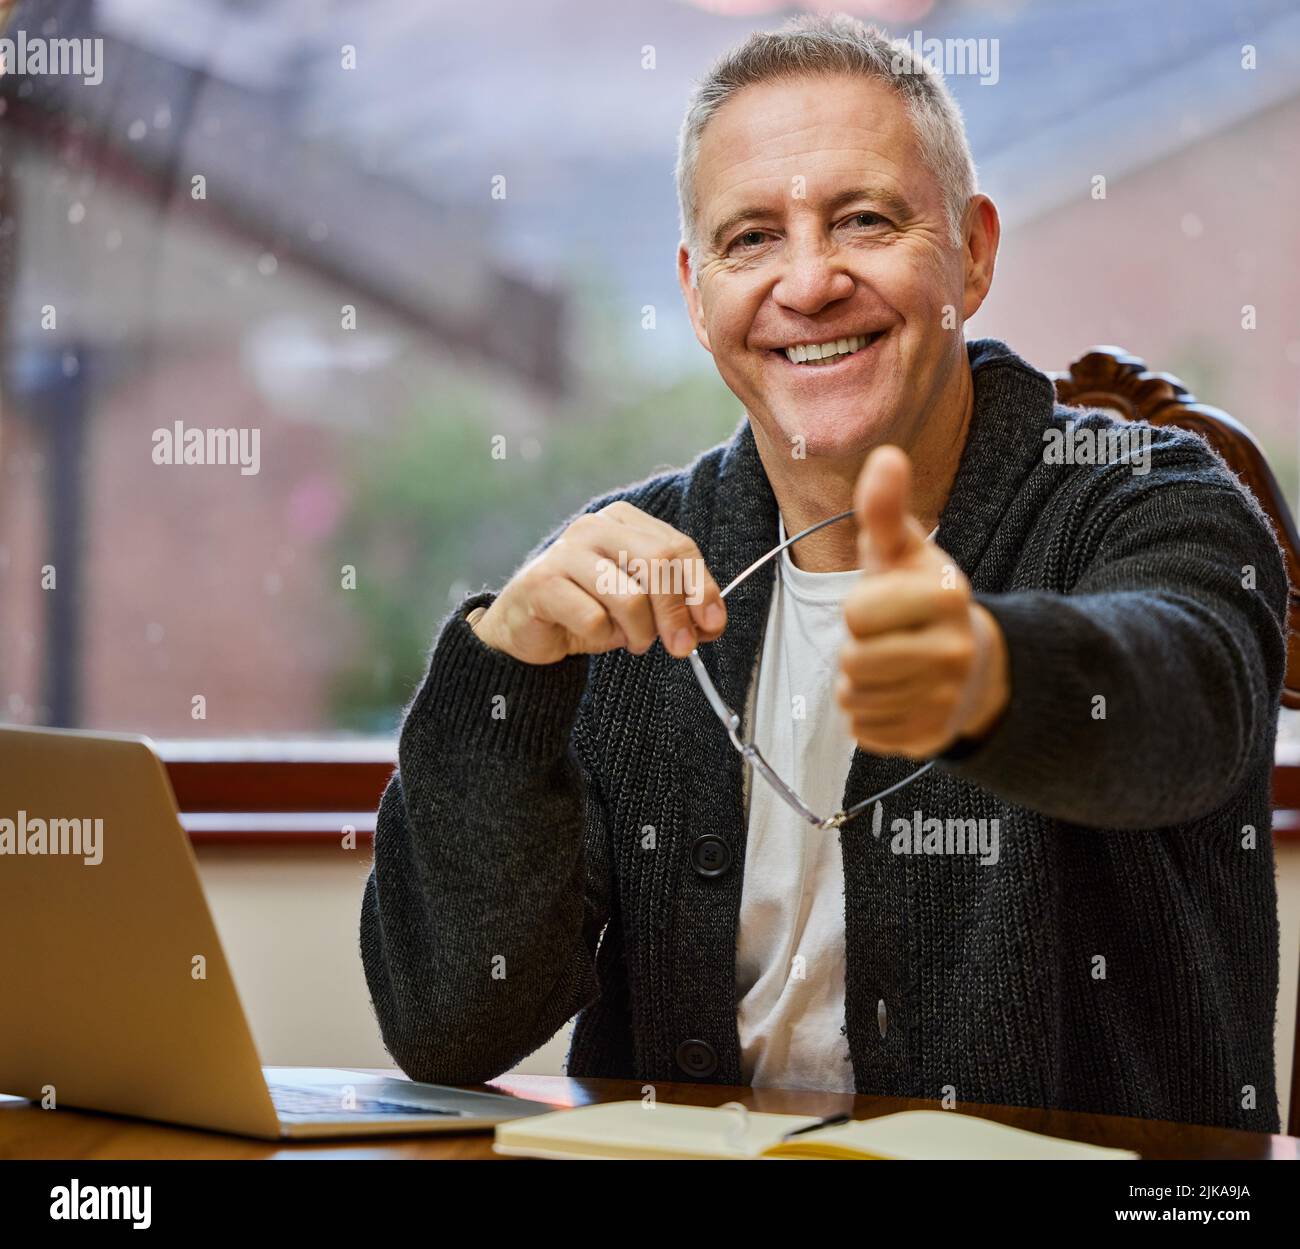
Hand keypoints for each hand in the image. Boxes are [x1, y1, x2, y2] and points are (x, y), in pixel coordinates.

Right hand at [471, 501, 726, 664]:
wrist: (527, 626)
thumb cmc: (589, 610)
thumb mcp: (641, 605)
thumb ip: (676, 605)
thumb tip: (712, 623)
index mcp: (623, 521)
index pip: (678, 547)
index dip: (702, 589)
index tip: (712, 625)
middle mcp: (594, 527)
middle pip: (658, 563)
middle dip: (676, 613)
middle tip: (682, 648)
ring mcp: (565, 551)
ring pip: (629, 596)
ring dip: (640, 632)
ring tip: (633, 642)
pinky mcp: (542, 583)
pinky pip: (593, 619)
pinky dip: (601, 637)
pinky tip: (592, 635)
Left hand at [836, 445, 1008, 758]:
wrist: (971, 663)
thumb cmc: (919, 598)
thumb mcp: (900, 552)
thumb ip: (884, 509)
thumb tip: (886, 455)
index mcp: (948, 596)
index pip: (857, 613)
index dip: (858, 610)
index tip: (884, 605)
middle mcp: (955, 651)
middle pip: (854, 661)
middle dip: (855, 650)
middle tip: (883, 640)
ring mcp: (946, 701)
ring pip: (854, 699)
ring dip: (857, 684)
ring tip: (888, 665)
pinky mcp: (930, 738)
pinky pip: (863, 731)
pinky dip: (868, 716)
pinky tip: (895, 696)